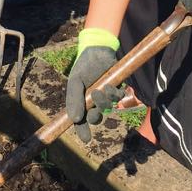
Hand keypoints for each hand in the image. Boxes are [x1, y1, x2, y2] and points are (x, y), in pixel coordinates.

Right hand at [65, 28, 119, 143]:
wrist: (97, 50)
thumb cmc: (83, 66)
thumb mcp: (75, 82)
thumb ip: (74, 100)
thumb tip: (74, 120)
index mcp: (80, 100)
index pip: (80, 120)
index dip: (82, 130)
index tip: (86, 139)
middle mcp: (92, 100)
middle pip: (94, 117)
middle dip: (95, 116)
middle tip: (94, 111)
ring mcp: (104, 95)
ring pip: (107, 107)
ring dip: (104, 102)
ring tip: (100, 90)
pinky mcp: (116, 88)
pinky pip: (117, 98)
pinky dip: (114, 94)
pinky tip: (110, 86)